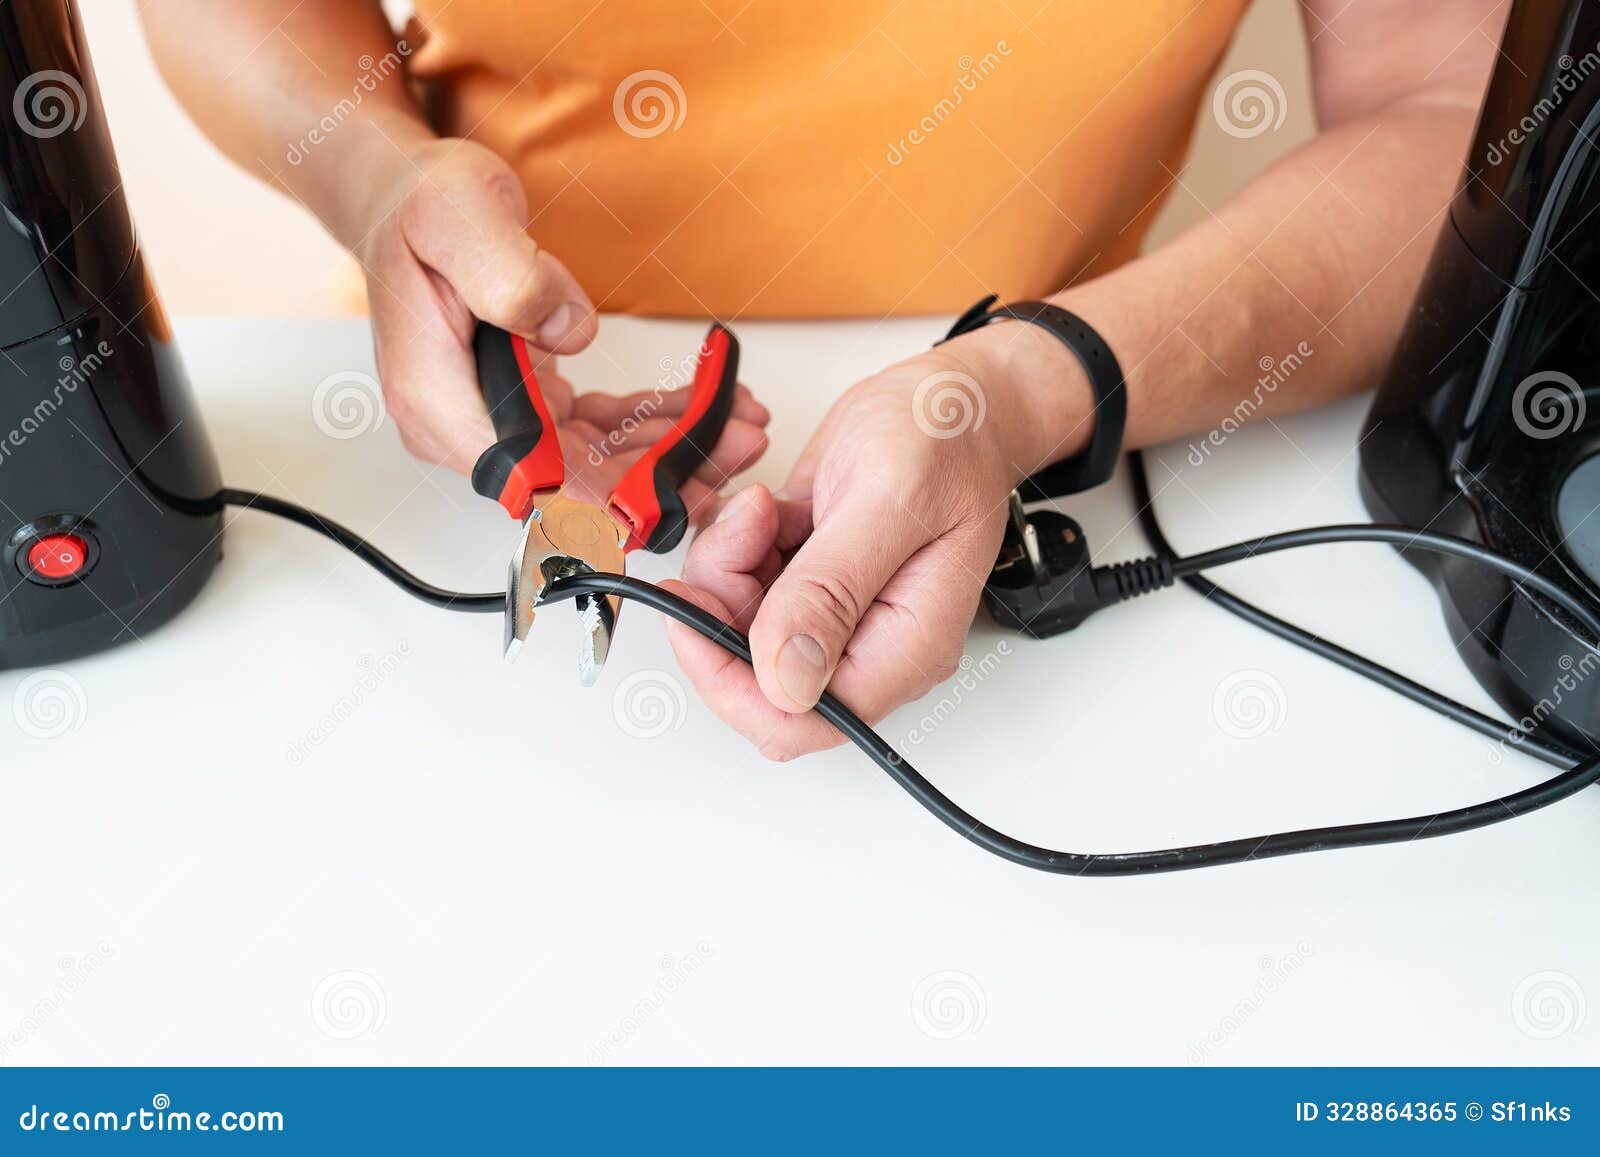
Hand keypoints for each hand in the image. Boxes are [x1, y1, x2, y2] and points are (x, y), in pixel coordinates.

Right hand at [351, 138, 768, 500]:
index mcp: (439, 400)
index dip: (605, 497)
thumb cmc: (422, 208)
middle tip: (740, 439)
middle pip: (576, 485)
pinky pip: (602, 435)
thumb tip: (565, 328)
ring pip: (599, 468)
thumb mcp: (460, 216)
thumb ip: (510, 274)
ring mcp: (500, 424)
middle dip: (665, 474)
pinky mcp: (530, 411)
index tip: (674, 489)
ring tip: (742, 422)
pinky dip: (655, 427)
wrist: (406, 201)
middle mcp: (466, 428)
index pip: (530, 479)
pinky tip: (704, 409)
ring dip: (674, 452)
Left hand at [662, 331, 1086, 759]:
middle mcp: (868, 645)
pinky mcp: (811, 584)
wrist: (956, 400)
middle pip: (756, 678)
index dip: (730, 681)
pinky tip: (772, 509)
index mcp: (903, 648)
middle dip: (724, 608)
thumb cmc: (950, 438)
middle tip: (742, 534)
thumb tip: (785, 679)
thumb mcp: (890, 499)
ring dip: (729, 567)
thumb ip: (832, 590)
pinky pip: (742, 591)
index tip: (696, 610)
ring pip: (739, 630)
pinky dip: (737, 547)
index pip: (800, 720)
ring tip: (766, 509)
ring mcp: (837, 617)